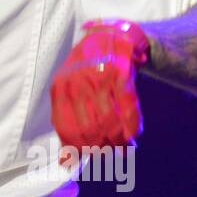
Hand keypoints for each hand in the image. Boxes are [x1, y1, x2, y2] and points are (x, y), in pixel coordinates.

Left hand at [50, 20, 150, 167]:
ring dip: (119, 141)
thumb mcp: (71, 91)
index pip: (66, 128)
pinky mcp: (122, 72)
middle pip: (89, 128)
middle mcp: (77, 82)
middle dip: (102, 148)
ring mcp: (99, 76)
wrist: (112, 35)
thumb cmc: (89, 70)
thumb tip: (65, 162)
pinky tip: (135, 135)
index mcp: (61, 87)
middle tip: (111, 156)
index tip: (88, 158)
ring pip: (109, 120)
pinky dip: (133, 125)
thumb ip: (68, 122)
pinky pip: (128, 107)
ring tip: (125, 149)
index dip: (78, 149)